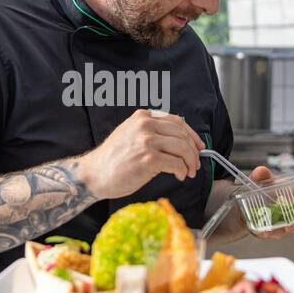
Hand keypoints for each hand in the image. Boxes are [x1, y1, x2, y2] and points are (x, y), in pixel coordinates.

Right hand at [78, 109, 204, 199]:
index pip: (177, 121)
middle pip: (182, 135)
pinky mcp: (148, 159)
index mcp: (142, 117)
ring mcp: (147, 141)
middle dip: (193, 151)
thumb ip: (151, 132)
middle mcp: (145, 125)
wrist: (94, 174)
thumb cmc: (112, 159)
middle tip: (195, 164)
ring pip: (183, 148)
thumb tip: (179, 141)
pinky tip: (178, 176)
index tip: (199, 147)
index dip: (192, 135)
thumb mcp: (130, 134)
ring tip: (188, 172)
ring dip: (190, 162)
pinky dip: (182, 171)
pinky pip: (176, 163)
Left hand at [244, 166, 293, 238]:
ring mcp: (287, 221)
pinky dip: (271, 233)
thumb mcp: (259, 180)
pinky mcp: (276, 230)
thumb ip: (260, 176)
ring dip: (288, 228)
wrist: (244, 204)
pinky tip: (264, 231)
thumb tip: (261, 171)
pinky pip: (277, 234)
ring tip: (279, 227)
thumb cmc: (260, 190)